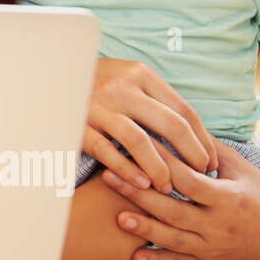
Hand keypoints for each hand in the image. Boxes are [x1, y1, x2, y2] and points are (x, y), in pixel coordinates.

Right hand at [83, 58, 219, 192]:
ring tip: (169, 186)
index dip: (203, 140)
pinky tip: (141, 184)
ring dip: (160, 169)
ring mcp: (98, 106)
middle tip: (200, 175)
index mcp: (140, 74)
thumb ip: (154, 98)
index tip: (211, 161)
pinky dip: (127, 170)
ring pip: (140, 142)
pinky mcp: (78, 125)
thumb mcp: (127, 78)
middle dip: (192, 155)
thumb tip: (194, 133)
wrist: (47, 73)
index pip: (184, 110)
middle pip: (170, 125)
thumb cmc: (96, 81)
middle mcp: (122, 87)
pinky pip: (107, 152)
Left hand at [101, 142, 259, 259]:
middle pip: (174, 210)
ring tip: (119, 218)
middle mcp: (220, 226)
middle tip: (110, 178)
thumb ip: (208, 148)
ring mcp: (213, 248)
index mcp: (229, 199)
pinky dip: (157, 259)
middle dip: (140, 195)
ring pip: (174, 240)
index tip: (137, 149)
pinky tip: (133, 254)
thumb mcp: (240, 168)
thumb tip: (176, 120)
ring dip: (145, 229)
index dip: (162, 165)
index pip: (189, 181)